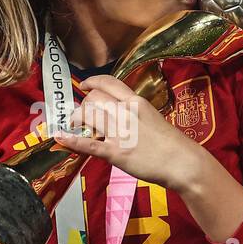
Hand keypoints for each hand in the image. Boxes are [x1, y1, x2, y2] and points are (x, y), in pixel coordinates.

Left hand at [52, 75, 209, 193]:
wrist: (182, 162)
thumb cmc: (172, 143)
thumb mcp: (153, 117)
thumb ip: (135, 113)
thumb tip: (119, 113)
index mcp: (136, 102)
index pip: (108, 83)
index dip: (92, 82)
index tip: (84, 85)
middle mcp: (126, 113)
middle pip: (93, 99)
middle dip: (83, 106)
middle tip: (81, 115)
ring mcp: (120, 132)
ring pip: (88, 116)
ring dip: (77, 120)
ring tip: (75, 126)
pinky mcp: (116, 152)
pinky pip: (88, 143)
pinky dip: (71, 140)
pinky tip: (60, 138)